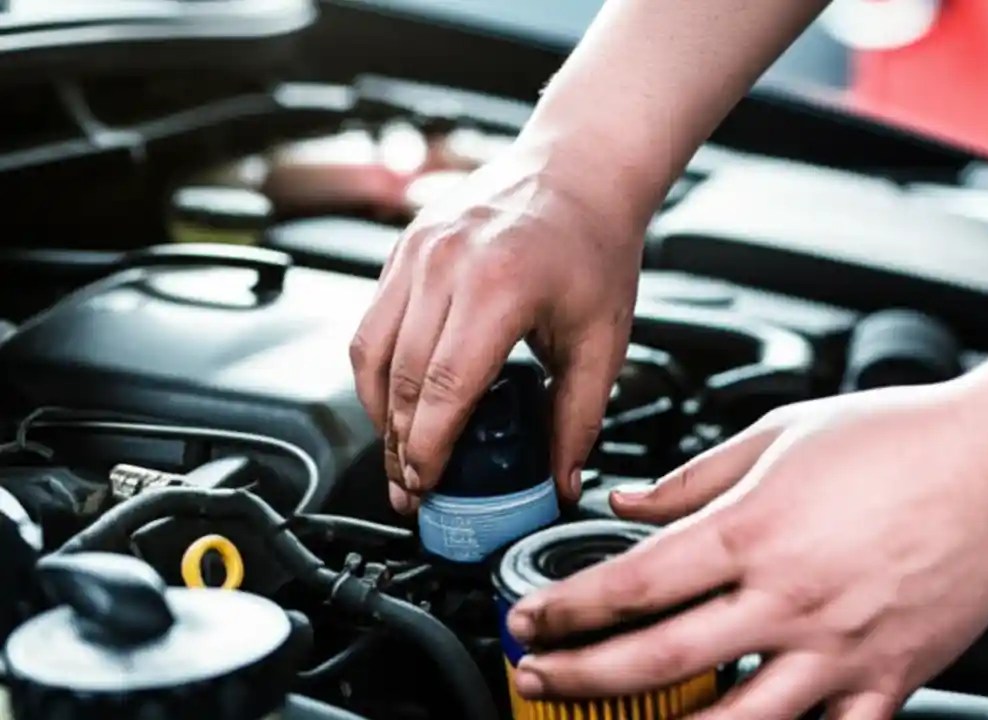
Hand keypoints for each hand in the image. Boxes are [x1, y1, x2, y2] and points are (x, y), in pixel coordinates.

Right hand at [350, 139, 647, 513]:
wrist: (580, 171)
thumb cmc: (595, 245)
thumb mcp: (603, 339)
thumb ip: (580, 417)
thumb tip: (561, 479)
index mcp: (500, 286)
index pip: (444, 387)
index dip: (429, 448)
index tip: (426, 486)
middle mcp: (447, 263)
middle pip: (402, 377)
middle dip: (400, 445)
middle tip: (409, 488)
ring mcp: (418, 250)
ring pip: (371, 350)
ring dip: (379, 412)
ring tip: (397, 453)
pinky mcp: (405, 248)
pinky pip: (371, 321)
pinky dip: (377, 371)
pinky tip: (396, 401)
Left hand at [505, 386, 987, 718]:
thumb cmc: (898, 439)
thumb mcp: (779, 434)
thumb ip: (692, 477)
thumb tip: (627, 500)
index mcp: (754, 530)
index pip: (633, 584)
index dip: (567, 609)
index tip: (531, 620)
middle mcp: (788, 597)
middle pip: (658, 660)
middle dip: (580, 677)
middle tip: (537, 679)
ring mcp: (838, 648)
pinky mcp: (887, 678)